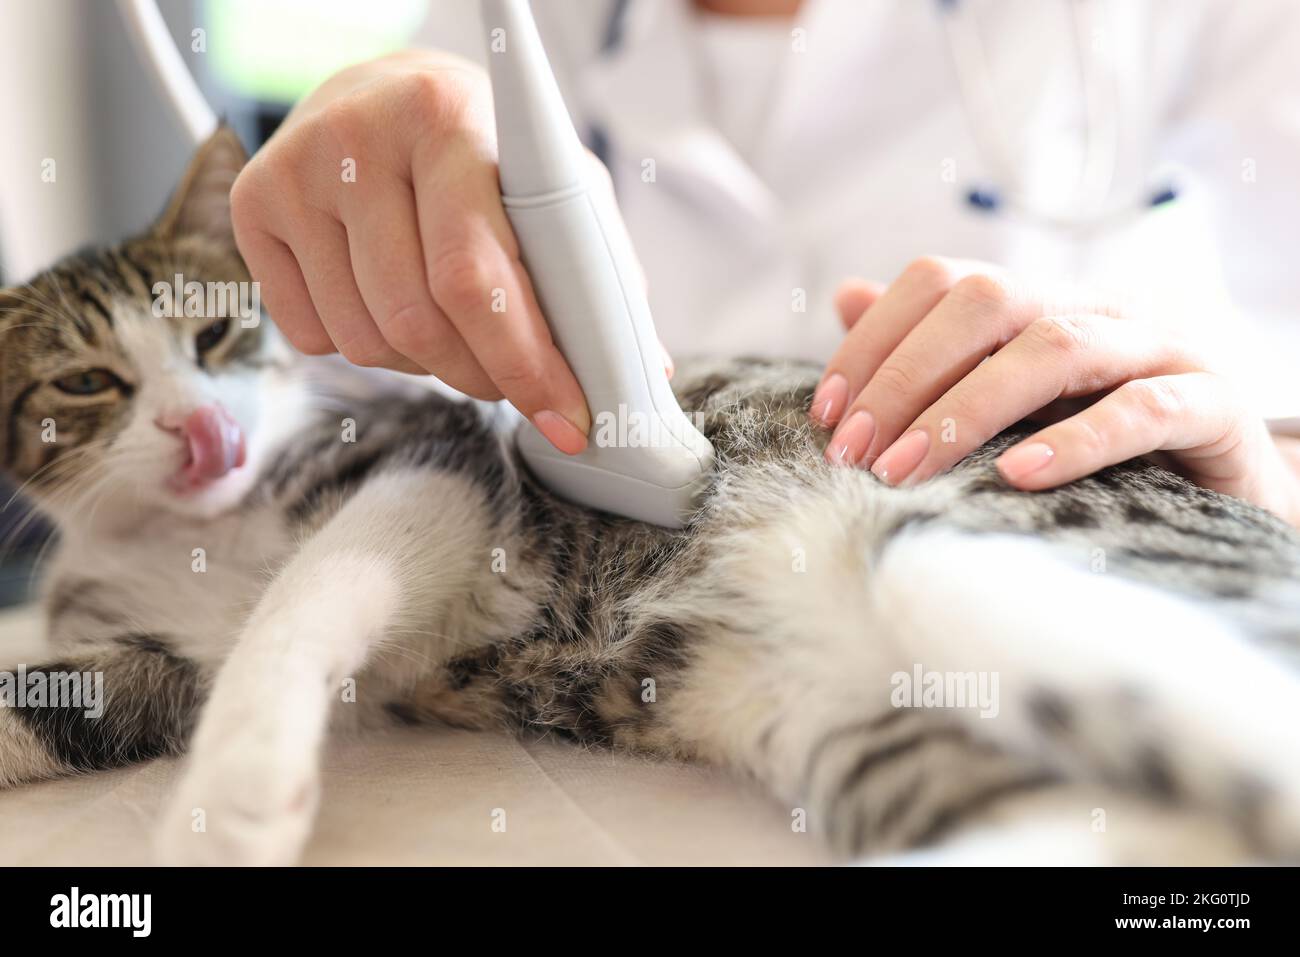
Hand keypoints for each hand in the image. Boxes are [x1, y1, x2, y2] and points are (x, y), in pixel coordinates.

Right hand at [230, 51, 593, 452]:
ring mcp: (294, 173)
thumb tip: (641, 372)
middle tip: (514, 385)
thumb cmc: (484, 152)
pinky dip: (367, 348)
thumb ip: (592, 270)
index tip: (568, 419)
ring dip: (426, 366)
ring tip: (453, 330)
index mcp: (448, 121)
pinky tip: (391, 305)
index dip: (525, 363)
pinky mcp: (252, 207)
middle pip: (416, 321)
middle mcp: (358, 139)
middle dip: (482, 377)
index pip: (474, 275)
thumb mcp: (552, 185)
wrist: (383, 95)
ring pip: (365, 340)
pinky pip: (313, 336)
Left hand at [813, 257, 1299, 525]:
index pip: (940, 281)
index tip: (826, 413)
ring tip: (907, 469)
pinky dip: (1076, 440)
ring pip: (1056, 347)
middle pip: (990, 301)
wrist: (1226, 489)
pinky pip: (1144, 408)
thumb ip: (929, 349)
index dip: (874, 340)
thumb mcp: (1004, 396)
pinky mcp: (1212, 407)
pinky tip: (1016, 475)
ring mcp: (1158, 350)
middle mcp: (1094, 309)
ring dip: (969, 409)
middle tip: (855, 453)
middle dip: (906, 377)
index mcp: (1038, 304)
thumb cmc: (1099, 441)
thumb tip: (845, 296)